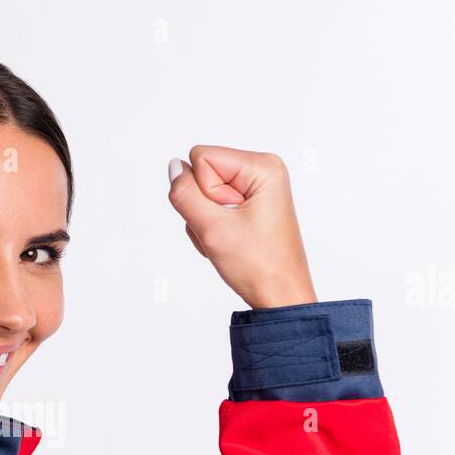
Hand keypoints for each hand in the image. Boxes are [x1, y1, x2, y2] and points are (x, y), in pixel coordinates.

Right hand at [167, 146, 316, 308]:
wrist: (280, 296)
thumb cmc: (258, 265)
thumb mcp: (212, 228)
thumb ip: (185, 195)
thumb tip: (173, 166)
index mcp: (262, 166)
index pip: (201, 158)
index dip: (201, 192)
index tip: (226, 218)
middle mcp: (262, 170)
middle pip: (202, 173)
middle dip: (203, 207)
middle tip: (227, 233)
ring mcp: (256, 187)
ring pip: (203, 192)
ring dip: (206, 221)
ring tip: (230, 240)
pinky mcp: (250, 203)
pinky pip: (213, 205)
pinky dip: (213, 226)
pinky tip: (230, 242)